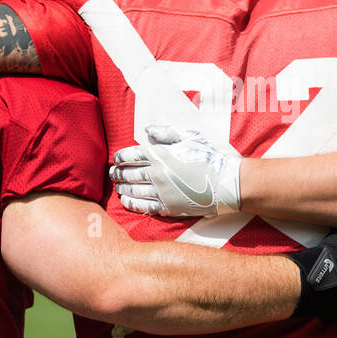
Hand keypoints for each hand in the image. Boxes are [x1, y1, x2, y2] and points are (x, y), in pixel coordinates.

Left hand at [110, 125, 241, 217]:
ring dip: (122, 187)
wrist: (224, 182)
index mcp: (160, 155)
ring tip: (117, 186)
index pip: (131, 155)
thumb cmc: (208, 157)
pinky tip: (125, 200)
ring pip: (133, 190)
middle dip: (118, 173)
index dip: (120, 157)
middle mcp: (157, 174)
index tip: (116, 159)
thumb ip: (165, 133)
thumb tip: (147, 130)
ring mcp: (161, 192)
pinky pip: (143, 206)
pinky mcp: (168, 207)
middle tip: (112, 173)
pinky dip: (131, 203)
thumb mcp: (188, 137)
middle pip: (129, 173)